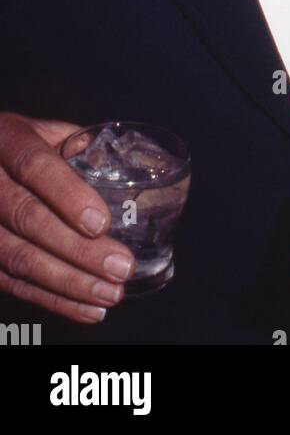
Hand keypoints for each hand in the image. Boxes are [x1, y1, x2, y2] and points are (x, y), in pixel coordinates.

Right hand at [0, 113, 135, 322]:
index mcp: (7, 140)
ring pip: (17, 257)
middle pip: (27, 218)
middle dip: (77, 248)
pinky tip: (87, 309)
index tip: (101, 222)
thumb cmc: (23, 145)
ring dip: (68, 282)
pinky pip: (11, 282)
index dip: (67, 195)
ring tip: (111, 293)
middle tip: (121, 266)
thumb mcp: (46, 131)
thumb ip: (81, 146)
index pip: (34, 166)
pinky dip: (52, 300)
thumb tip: (128, 167)